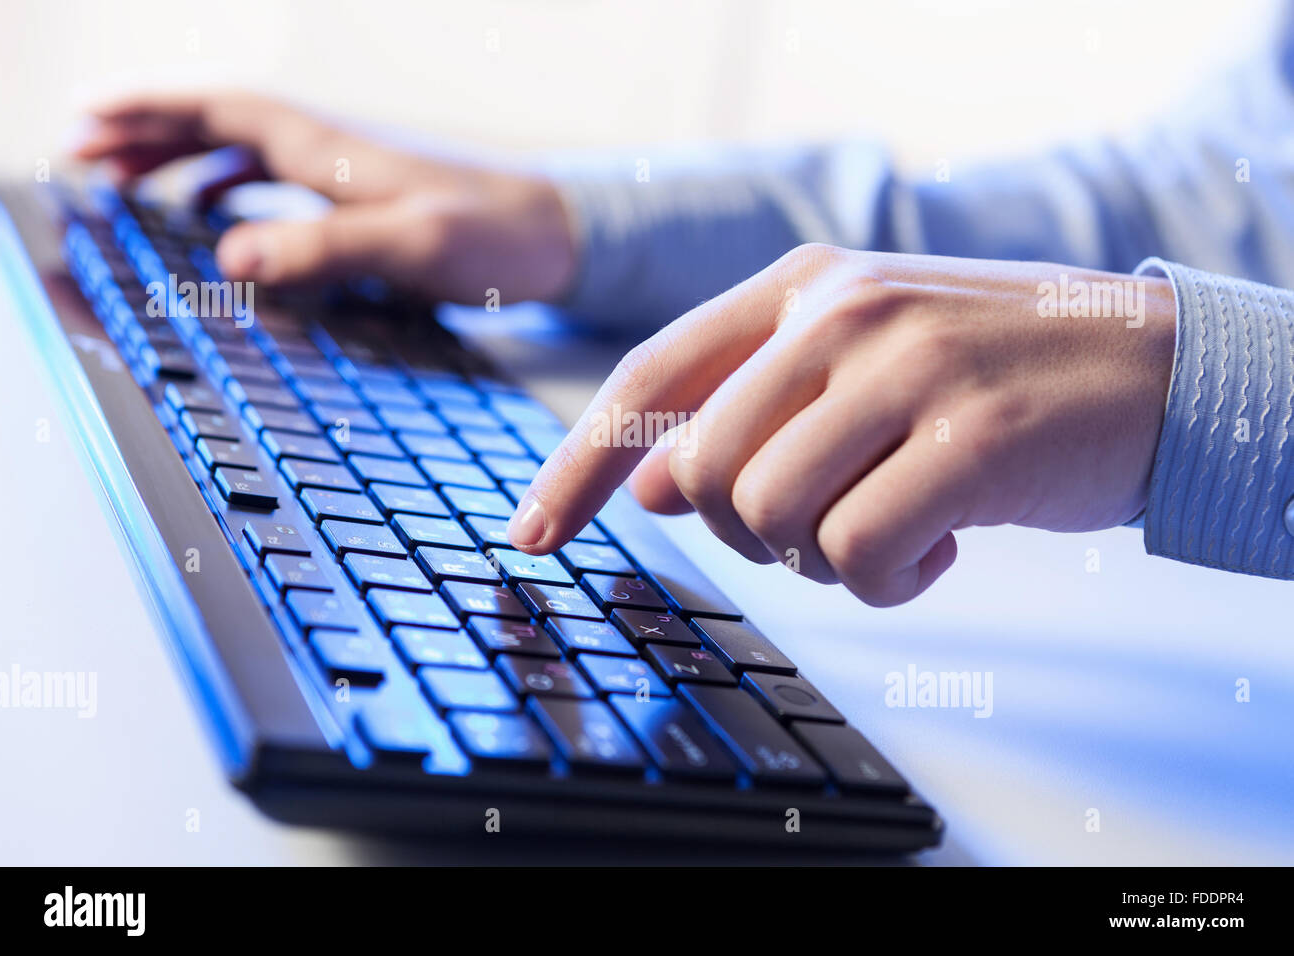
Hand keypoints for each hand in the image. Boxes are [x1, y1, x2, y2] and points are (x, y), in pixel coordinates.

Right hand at [72, 91, 576, 302]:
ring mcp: (348, 171)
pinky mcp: (367, 198)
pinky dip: (233, 186)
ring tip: (126, 177)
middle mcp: (331, 148)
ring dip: (181, 156)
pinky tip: (222, 213)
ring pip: (243, 148)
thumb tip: (228, 255)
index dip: (150, 111)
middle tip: (81, 152)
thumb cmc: (492, 238)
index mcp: (329, 148)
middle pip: (218, 123)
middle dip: (146, 131)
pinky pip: (278, 178)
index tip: (86, 118)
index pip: (221, 111)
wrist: (558, 235)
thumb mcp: (405, 246)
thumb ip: (321, 248)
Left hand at [507, 245, 1176, 605]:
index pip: (651, 376)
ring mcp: (906, 368)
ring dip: (822, 557)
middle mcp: (843, 311)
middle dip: (749, 532)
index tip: (530, 533)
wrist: (1154, 367)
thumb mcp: (863, 363)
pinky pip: (858, 555)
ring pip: (771, 518)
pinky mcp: (968, 437)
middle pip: (703, 472)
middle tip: (829, 521)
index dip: (577, 463)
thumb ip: (751, 409)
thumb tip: (647, 488)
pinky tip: (939, 551)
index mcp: (806, 284)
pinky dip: (887, 582)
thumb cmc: (994, 372)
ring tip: (895, 526)